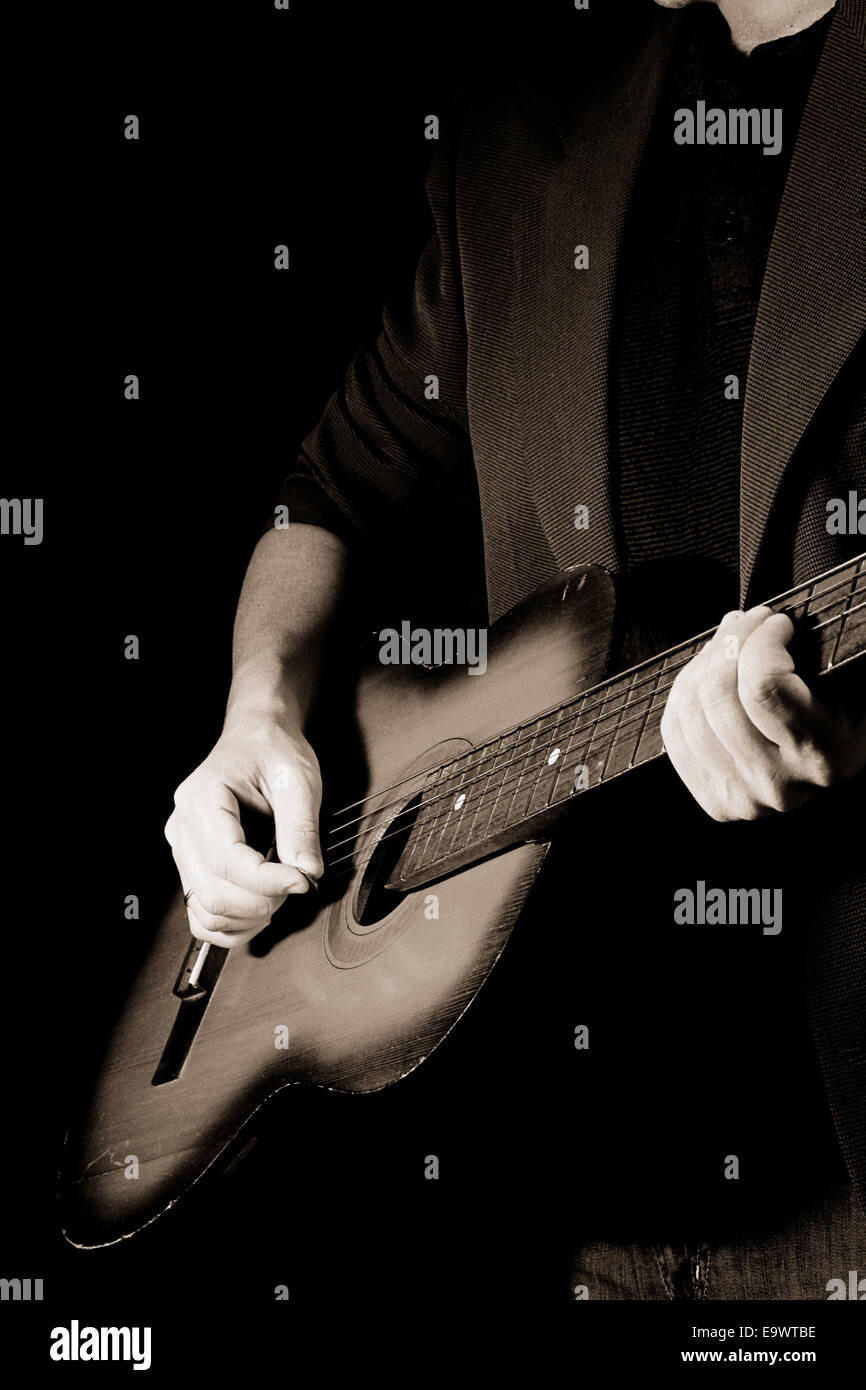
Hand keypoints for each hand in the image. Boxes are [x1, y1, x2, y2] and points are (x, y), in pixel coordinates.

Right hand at [164, 717, 323, 946]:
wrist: (256, 736)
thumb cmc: (272, 750)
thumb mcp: (299, 781)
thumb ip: (301, 829)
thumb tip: (308, 874)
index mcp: (203, 798)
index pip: (229, 860)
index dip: (269, 882)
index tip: (304, 881)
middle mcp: (183, 826)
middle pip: (214, 892)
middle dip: (263, 901)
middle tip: (298, 884)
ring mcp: (183, 848)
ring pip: (205, 909)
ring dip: (247, 917)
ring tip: (280, 896)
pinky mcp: (192, 865)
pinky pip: (200, 912)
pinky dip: (230, 925)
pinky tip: (259, 912)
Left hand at [659, 605, 865, 821]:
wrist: (833, 770)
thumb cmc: (846, 719)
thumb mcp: (851, 691)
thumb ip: (820, 661)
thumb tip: (771, 623)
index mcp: (823, 755)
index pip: (763, 686)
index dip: (760, 640)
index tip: (776, 620)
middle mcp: (778, 783)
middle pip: (718, 694)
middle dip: (729, 641)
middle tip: (748, 620)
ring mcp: (740, 796)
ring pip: (691, 709)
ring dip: (705, 661)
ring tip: (729, 642)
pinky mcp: (713, 797)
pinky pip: (675, 731)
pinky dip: (685, 691)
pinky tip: (708, 673)